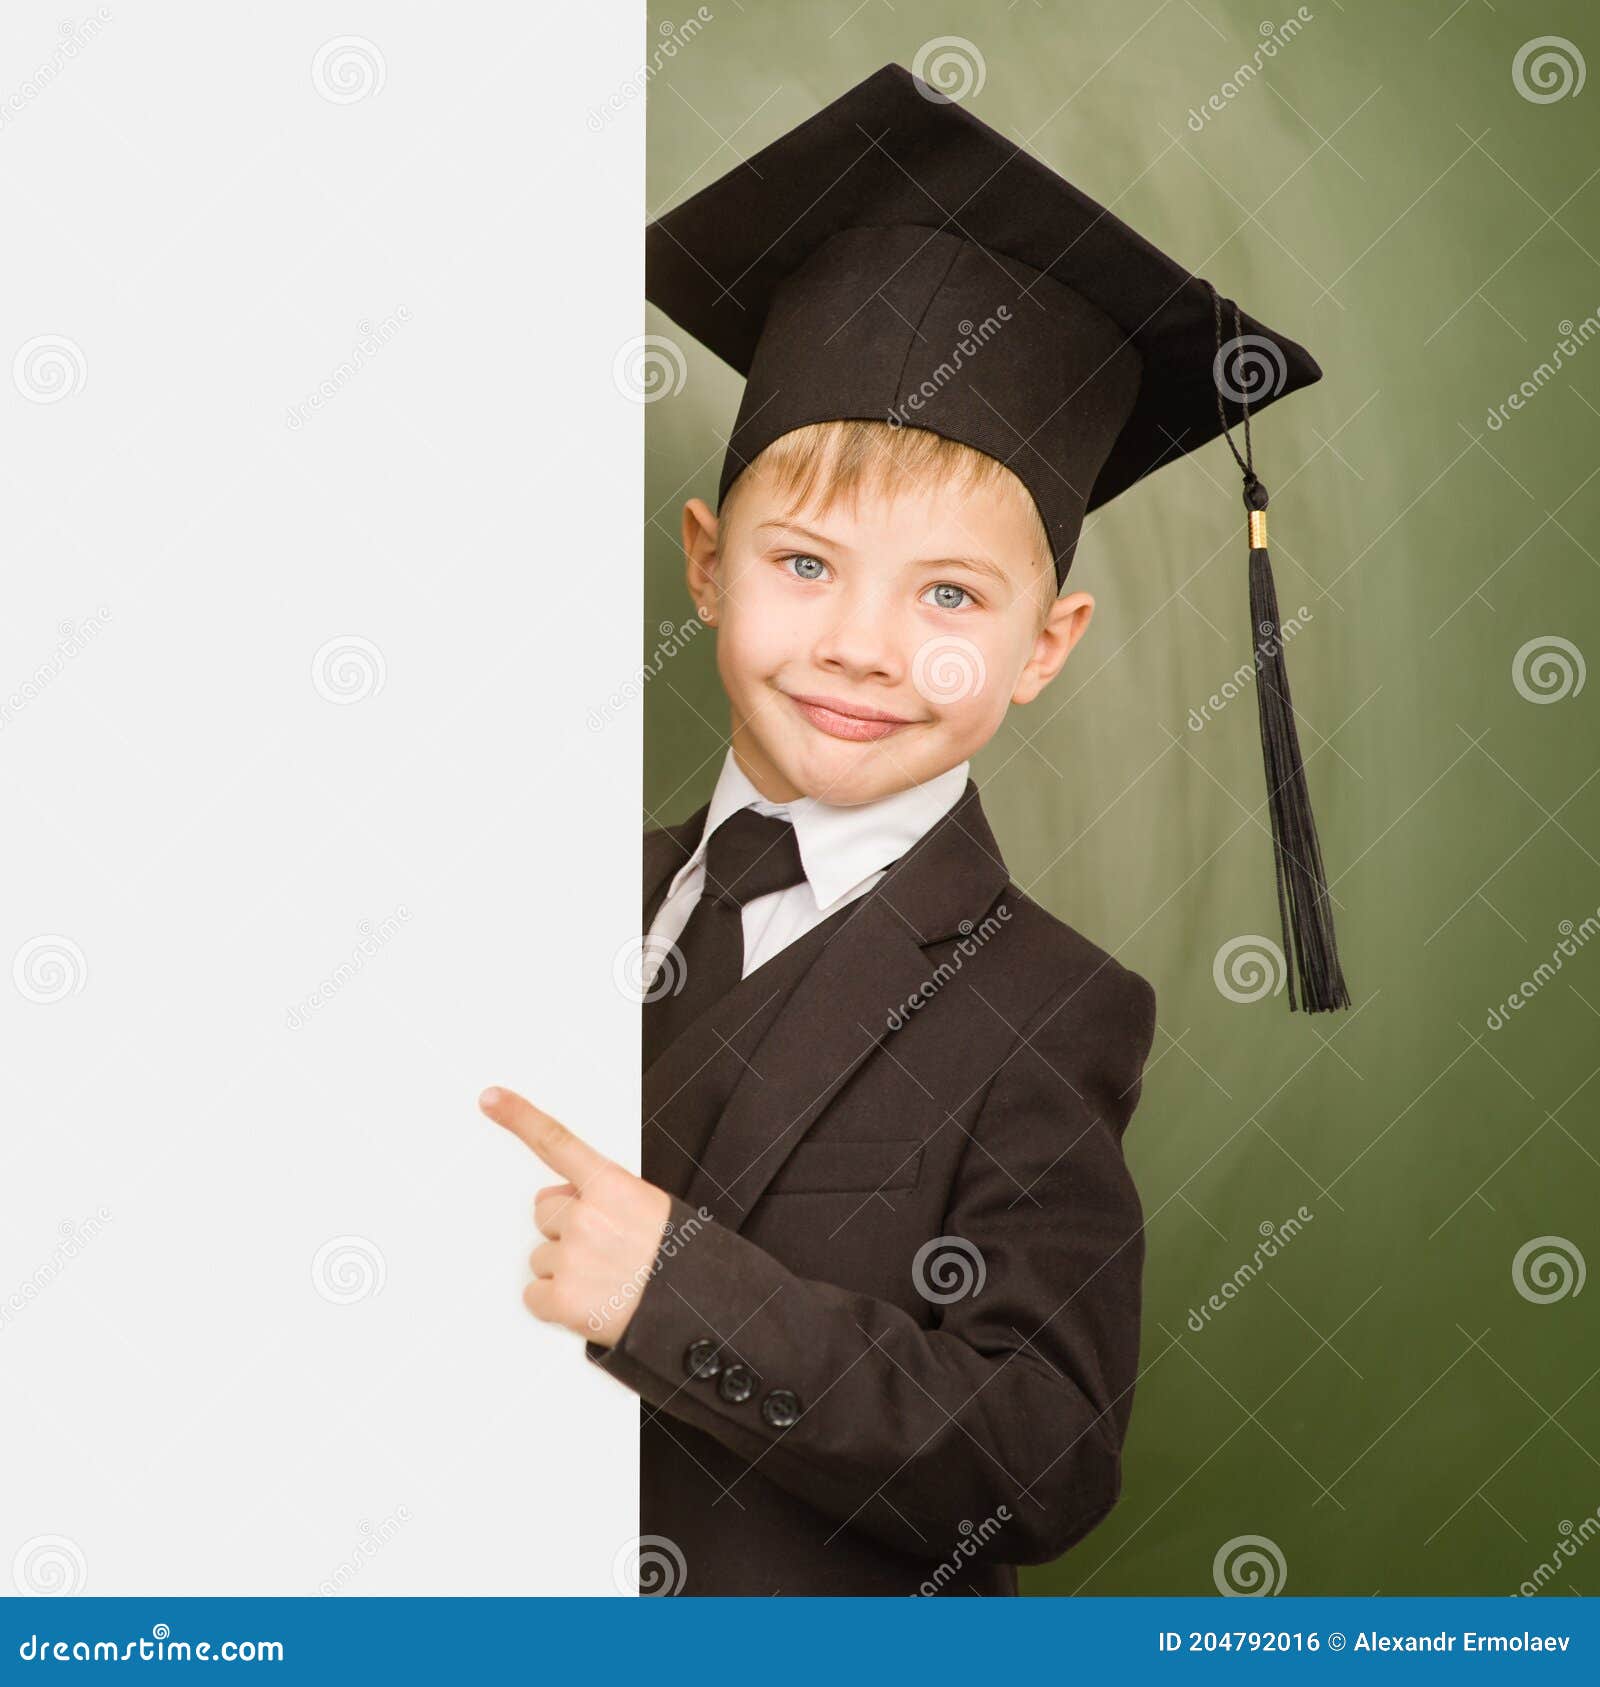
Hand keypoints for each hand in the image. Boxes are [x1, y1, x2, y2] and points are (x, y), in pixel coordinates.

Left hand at [478, 1085, 671, 1347]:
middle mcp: (586, 1217)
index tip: (491, 1098)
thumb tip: (570, 1203)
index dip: (519, 1117)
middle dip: (565, 1228)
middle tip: (603, 1248)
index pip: (557, 1142)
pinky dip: (556, 1303)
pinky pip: (534, 1294)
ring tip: (606, 1280)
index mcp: (612, 1186)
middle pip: (544, 1211)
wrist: (698, 1310)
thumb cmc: (679, 1260)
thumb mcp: (652, 1208)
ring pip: (540, 1256)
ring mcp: (572, 1258)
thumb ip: (606, 1196)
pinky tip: (591, 1301)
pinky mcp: (562, 1300)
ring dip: (565, 1268)